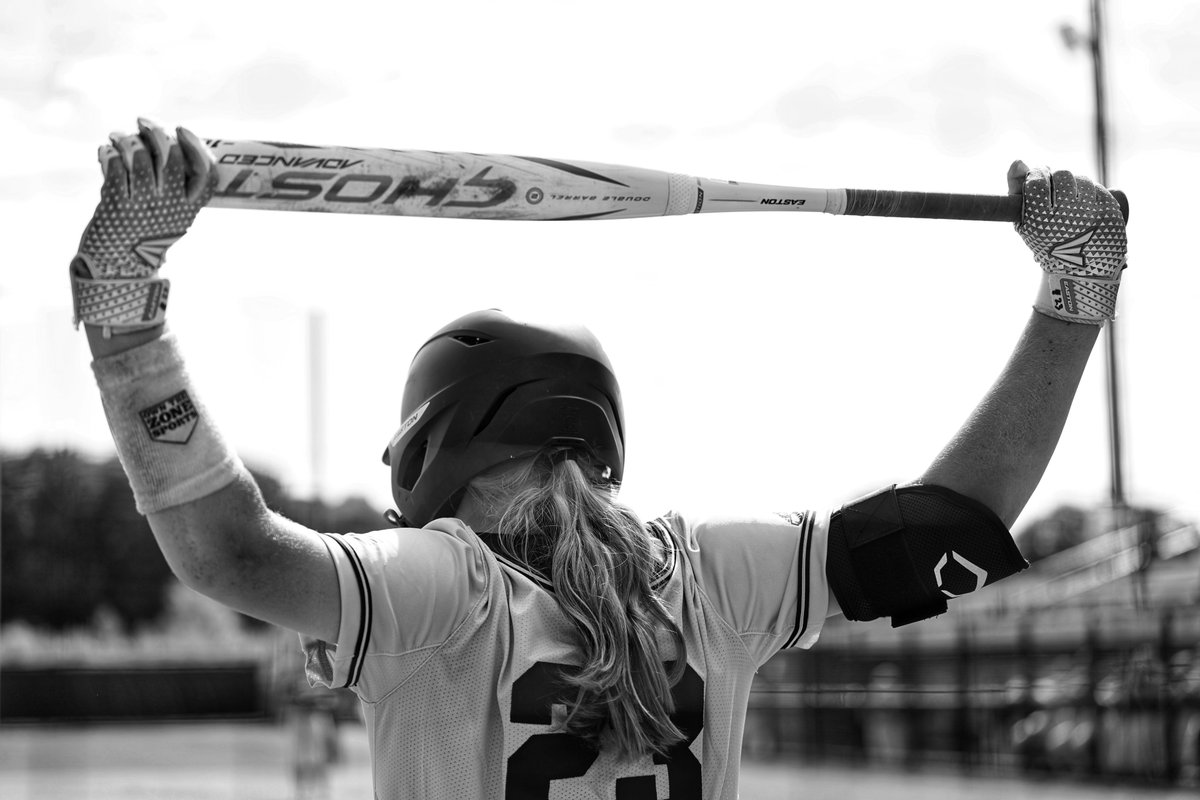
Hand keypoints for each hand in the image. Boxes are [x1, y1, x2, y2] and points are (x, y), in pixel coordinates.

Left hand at [71, 118, 215, 335]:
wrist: (119, 268)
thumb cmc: (145, 237)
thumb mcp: (171, 216)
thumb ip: (173, 187)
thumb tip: (161, 141)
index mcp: (188, 208)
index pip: (206, 173)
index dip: (196, 146)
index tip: (182, 129)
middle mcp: (170, 204)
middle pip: (171, 156)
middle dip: (156, 132)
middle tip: (143, 121)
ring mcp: (144, 204)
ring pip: (140, 156)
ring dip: (127, 139)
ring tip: (118, 136)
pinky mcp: (117, 204)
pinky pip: (115, 166)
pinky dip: (109, 152)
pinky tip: (106, 151)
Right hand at [1008, 160, 1126, 324]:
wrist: (1081, 273)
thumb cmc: (1048, 245)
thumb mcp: (1025, 223)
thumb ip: (1017, 191)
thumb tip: (1019, 161)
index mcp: (1040, 220)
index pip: (1037, 180)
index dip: (1037, 175)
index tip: (1038, 179)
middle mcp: (1066, 214)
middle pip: (1061, 175)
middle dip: (1057, 179)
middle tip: (1057, 192)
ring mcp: (1091, 213)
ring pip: (1082, 179)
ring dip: (1075, 184)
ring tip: (1072, 201)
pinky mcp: (1110, 212)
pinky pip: (1099, 189)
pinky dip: (1092, 194)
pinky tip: (1087, 207)